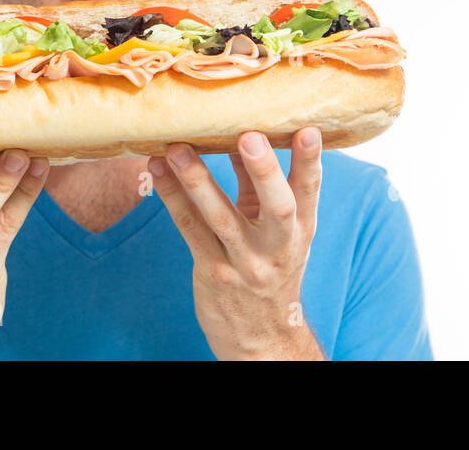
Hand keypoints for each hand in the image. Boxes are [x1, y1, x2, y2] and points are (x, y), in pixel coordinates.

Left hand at [148, 127, 324, 359]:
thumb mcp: (280, 232)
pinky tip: (158, 172)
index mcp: (301, 231)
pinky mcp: (213, 272)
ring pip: (221, 218)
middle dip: (263, 171)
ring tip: (177, 149)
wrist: (262, 338)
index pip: (309, 192)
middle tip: (248, 137)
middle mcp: (278, 248)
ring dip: (197, 180)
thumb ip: (261, 187)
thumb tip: (241, 133)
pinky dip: (172, 197)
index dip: (310, 162)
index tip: (308, 131)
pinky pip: (190, 229)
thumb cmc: (270, 268)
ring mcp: (245, 263)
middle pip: (276, 208)